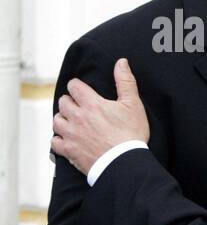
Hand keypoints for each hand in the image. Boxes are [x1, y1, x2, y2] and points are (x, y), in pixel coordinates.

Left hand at [51, 58, 148, 174]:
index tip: (82, 90)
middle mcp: (77, 117)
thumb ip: (125, 82)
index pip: (74, 86)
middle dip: (70, 102)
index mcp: (91, 104)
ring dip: (62, 119)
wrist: (124, 162)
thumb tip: (121, 62)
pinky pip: (55, 142)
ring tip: (72, 122)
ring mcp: (71, 134)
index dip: (77, 86)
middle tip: (79, 107)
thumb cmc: (131, 134)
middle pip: (63, 102)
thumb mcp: (133, 105)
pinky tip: (67, 139)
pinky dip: (59, 139)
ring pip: (56, 120)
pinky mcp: (69, 150)